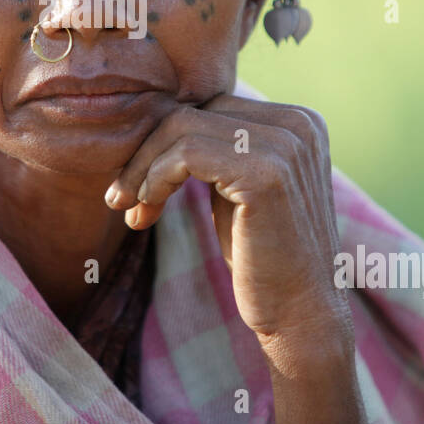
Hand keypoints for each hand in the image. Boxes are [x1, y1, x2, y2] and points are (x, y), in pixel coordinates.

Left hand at [104, 95, 349, 349]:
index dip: (164, 144)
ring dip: (143, 169)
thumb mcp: (238, 190)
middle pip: (193, 111)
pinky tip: (145, 211)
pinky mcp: (266, 173)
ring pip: (182, 127)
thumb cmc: (263, 259)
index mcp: (297, 122)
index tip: (138, 188)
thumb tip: (159, 123)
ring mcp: (286, 145)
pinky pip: (186, 153)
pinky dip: (154, 179)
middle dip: (147, 154)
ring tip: (130, 209)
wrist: (302, 317)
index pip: (209, 107)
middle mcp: (298, 124)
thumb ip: (216, 151)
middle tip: (122, 199)